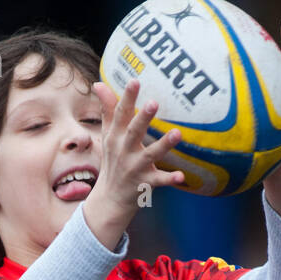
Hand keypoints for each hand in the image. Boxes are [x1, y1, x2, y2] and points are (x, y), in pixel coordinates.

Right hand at [89, 77, 184, 216]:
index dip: (127, 98)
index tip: (135, 81)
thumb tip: (98, 83)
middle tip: (153, 102)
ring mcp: (135, 168)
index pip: (120, 114)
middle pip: (134, 132)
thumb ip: (107, 109)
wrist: (110, 199)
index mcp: (116, 137)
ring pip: (150, 155)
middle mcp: (124, 151)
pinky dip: (170, 179)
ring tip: (177, 133)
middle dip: (143, 118)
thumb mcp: (107, 135)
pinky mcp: (145, 183)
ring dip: (163, 145)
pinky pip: (159, 181)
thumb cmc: (113, 160)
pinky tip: (182, 176)